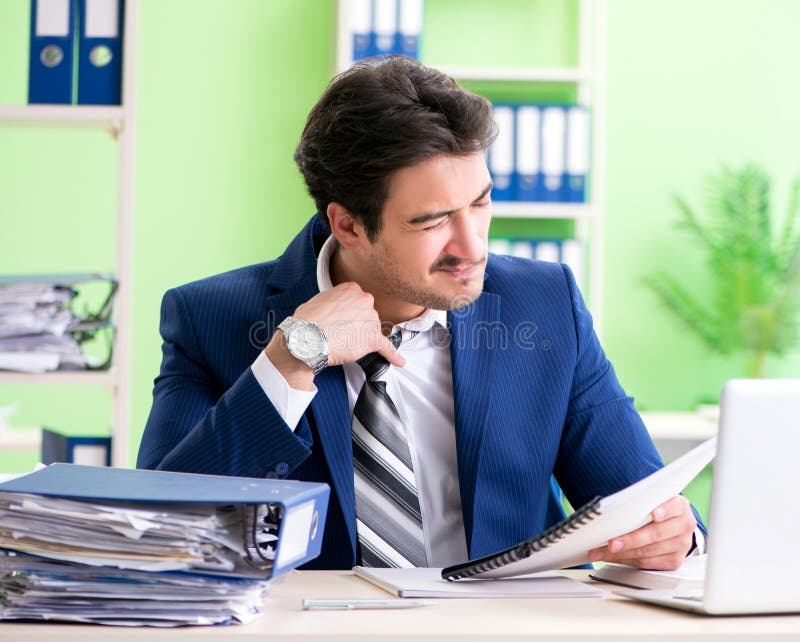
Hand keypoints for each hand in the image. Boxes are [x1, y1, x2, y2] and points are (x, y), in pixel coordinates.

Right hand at [265, 283, 403, 388]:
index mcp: (352, 289)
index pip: (358, 300)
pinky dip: (393, 355)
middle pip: (368, 314)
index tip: (343, 318)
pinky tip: (400, 361)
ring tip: (344, 343)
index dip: (350, 312)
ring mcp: (371, 320)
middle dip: (358, 323)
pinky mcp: (372, 339)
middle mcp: (365, 301)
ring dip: (363, 337)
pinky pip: (387, 348)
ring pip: (373, 330)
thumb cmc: (308, 320)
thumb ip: (335, 301)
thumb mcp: (320, 299)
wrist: (307, 337)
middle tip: (341, 332)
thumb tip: (336, 308)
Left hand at [588, 495, 696, 569]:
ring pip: (648, 552)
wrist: (673, 524)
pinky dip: (627, 560)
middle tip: (611, 544)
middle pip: (655, 534)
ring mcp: (681, 545)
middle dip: (630, 540)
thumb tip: (609, 508)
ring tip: (601, 552)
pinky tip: (613, 557)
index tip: (653, 514)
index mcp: (680, 505)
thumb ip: (639, 501)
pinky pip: (647, 563)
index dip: (664, 510)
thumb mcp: (652, 500)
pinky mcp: (674, 561)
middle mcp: (684, 525)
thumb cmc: (655, 508)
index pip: (673, 506)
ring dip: (621, 553)